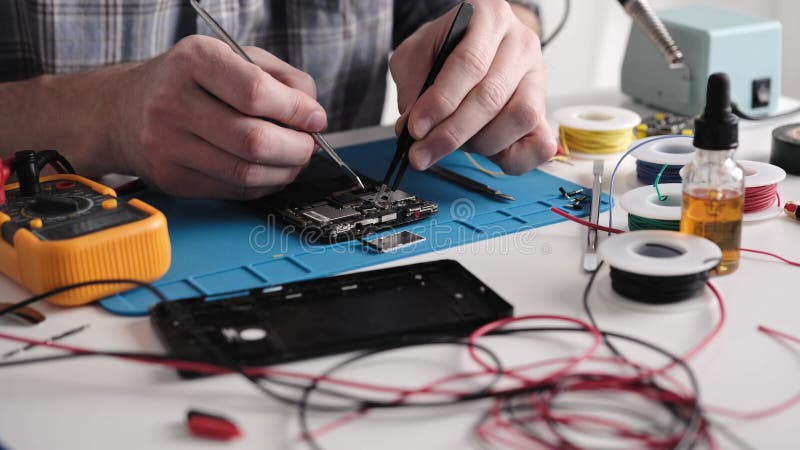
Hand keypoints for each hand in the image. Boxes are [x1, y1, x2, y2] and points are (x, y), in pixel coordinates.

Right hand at [110, 35, 324, 198]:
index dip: (296, 111)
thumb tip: (312, 114)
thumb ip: (280, 77)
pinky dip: (262, 185)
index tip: (315, 118)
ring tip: (293, 159)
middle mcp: (173, 101)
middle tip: (308, 145)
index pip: (256, 93)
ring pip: (246, 172)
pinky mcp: (171, 177)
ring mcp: (167, 144)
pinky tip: (268, 171)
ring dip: (284, 171)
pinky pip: (233, 190)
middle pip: (254, 140)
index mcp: (193, 60)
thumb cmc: (186, 80)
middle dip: (296, 148)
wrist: (121, 110)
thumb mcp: (231, 57)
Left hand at [390, 0, 555, 174]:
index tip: (416, 127)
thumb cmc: (445, 49)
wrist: (474, 46)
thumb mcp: (417, 55)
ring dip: (481, 143)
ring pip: (519, 118)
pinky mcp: (543, 110)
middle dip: (451, 133)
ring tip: (457, 143)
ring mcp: (537, 77)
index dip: (441, 101)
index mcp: (489, 18)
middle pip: (491, 96)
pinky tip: (489, 156)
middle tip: (422, 152)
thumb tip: (410, 130)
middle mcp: (520, 43)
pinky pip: (540, 144)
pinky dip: (515, 159)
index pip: (470, 63)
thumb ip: (412, 88)